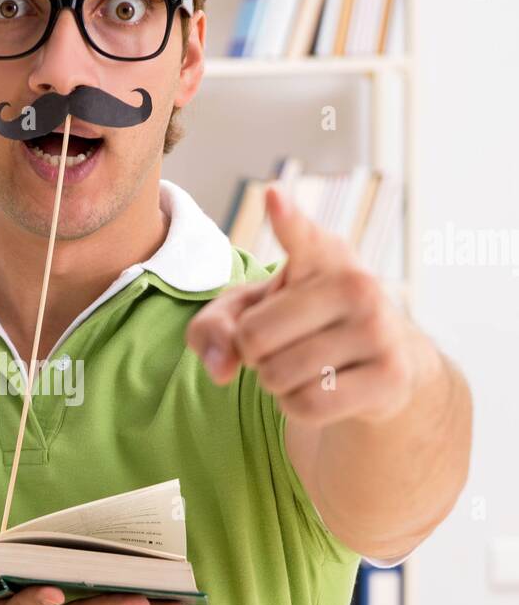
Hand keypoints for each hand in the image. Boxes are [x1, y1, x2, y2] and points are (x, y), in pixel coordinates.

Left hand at [186, 184, 421, 426]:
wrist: (378, 365)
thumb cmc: (299, 327)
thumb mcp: (249, 313)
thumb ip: (213, 328)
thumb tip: (221, 366)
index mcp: (322, 255)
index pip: (301, 236)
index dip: (287, 220)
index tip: (274, 198)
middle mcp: (357, 284)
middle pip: (254, 336)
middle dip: (252, 353)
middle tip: (281, 344)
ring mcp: (379, 329)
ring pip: (279, 375)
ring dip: (275, 382)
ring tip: (303, 366)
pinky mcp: (390, 375)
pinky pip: (306, 404)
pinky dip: (296, 406)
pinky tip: (320, 389)